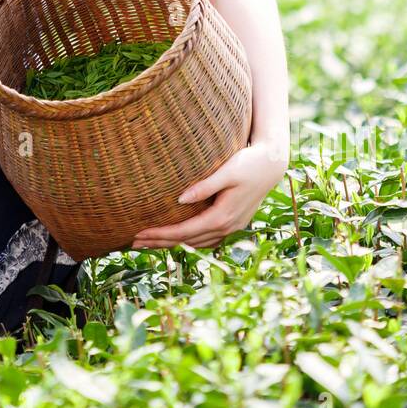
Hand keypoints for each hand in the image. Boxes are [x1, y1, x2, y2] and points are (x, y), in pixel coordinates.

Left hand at [130, 138, 288, 250]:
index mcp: (223, 216)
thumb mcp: (227, 171)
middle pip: (187, 242)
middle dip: (160, 243)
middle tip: (133, 243)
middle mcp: (227, 227)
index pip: (184, 232)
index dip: (160, 235)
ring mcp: (232, 227)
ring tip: (149, 242)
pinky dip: (189, 241)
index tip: (139, 234)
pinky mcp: (234, 223)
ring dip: (173, 244)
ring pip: (196, 243)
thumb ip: (204, 186)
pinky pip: (206, 239)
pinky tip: (177, 238)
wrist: (273, 164)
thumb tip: (180, 199)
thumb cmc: (249, 163)